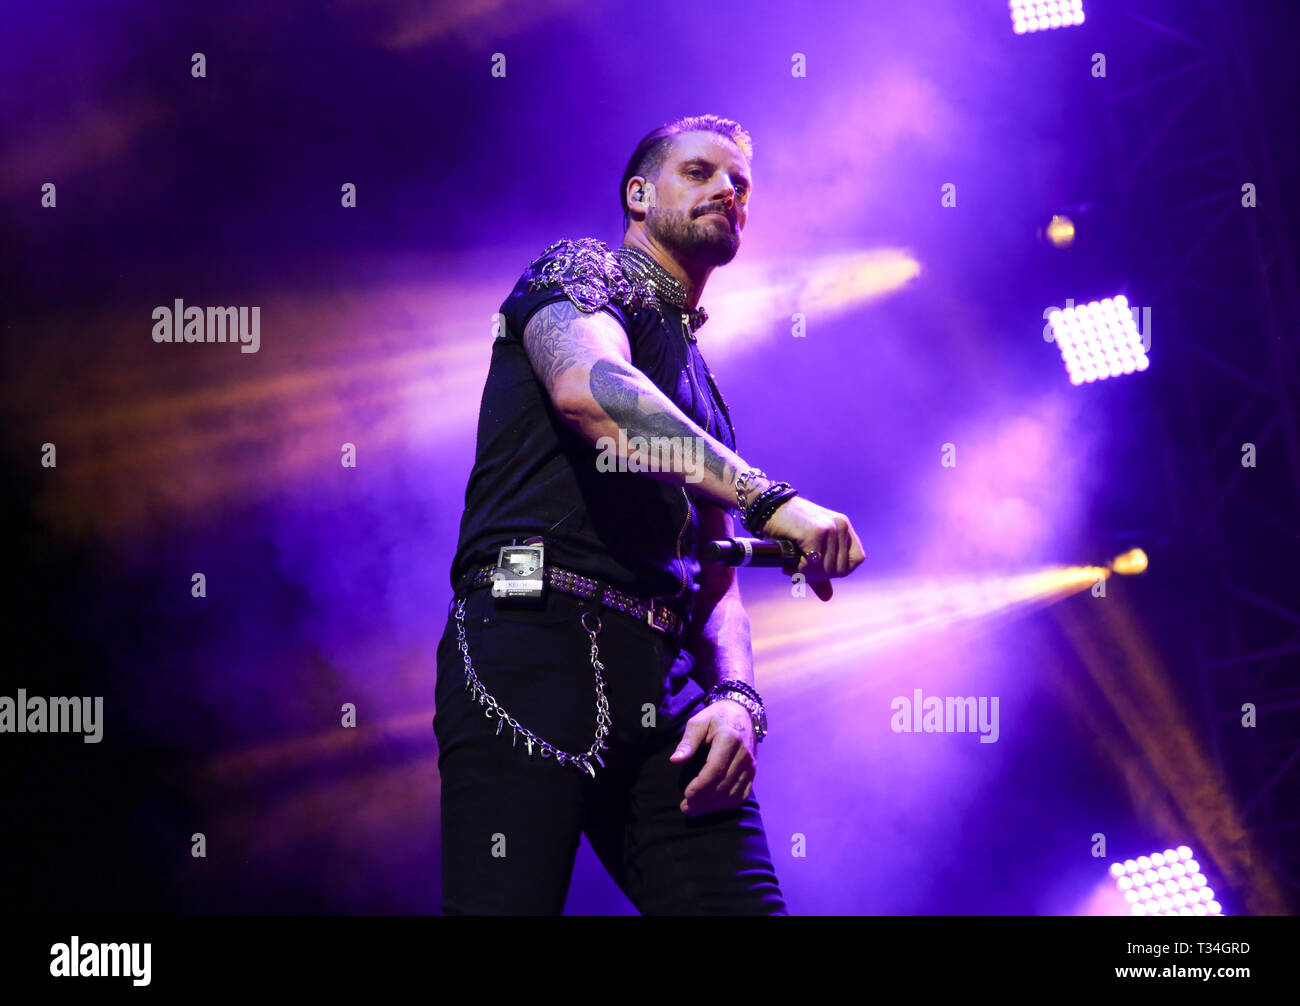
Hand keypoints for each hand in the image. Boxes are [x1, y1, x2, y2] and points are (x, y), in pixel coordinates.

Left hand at [668, 699, 755, 816]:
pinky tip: (712, 808)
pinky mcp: (752, 772)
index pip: (715, 769)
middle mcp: (743, 755)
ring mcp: (750, 765)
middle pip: (724, 785)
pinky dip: (727, 805)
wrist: (741, 713)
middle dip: (704, 800)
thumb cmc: (715, 717)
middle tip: (685, 809)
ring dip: (714, 806)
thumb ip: (687, 742)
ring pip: (733, 793)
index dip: (701, 786)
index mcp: (729, 739)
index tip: (686, 795)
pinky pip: (742, 795)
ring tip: (695, 811)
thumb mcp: (698, 722)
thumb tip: (675, 760)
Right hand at [756, 495, 864, 600]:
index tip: (815, 571)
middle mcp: (840, 525)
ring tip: (791, 568)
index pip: (855, 560)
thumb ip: (820, 571)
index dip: (836, 572)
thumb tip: (828, 597)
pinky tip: (788, 564)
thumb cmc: (786, 527)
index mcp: (843, 527)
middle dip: (817, 576)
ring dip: (806, 574)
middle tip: (797, 572)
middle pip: (840, 568)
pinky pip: (812, 565)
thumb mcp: (808, 548)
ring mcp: (830, 528)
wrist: (766, 507)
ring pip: (826, 568)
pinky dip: (799, 570)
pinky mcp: (816, 532)